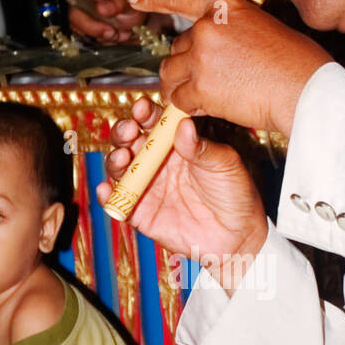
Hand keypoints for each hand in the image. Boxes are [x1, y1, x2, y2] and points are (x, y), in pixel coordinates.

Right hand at [67, 0, 170, 43]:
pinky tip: (112, 38)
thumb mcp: (130, 1)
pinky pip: (85, 42)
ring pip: (76, 30)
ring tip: (116, 33)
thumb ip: (118, 2)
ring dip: (97, 36)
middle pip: (69, 12)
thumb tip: (101, 7)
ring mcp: (82, 18)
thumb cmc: (133, 6)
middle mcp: (81, 1)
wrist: (139, 26)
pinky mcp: (86, 34)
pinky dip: (100, 43)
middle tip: (109, 31)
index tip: (80, 4)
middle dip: (88, 25)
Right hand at [99, 99, 268, 292]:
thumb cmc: (234, 195)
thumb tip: (183, 125)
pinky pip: (119, 203)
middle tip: (129, 130)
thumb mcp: (224, 165)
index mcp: (176, 145)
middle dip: (123, 132)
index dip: (145, 113)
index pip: (154, 122)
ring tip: (122, 158)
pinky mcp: (141, 214)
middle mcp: (157, 163)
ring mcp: (148, 188)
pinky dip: (107, 196)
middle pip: (129, 141)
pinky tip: (107, 189)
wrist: (237, 236)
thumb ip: (202, 148)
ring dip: (115, 160)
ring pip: (120, 169)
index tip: (143, 108)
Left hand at [127, 0, 330, 136]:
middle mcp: (208, 26)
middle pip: (178, 47)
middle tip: (212, 82)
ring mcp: (202, 55)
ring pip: (171, 74)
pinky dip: (189, 107)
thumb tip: (224, 47)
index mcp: (227, 7)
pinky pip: (178, 99)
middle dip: (188, 66)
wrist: (305, 90)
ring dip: (183, 87)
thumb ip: (236, 31)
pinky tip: (213, 107)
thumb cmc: (298, 65)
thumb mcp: (266, 28)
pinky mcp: (200, 85)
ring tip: (208, 96)